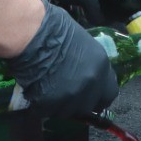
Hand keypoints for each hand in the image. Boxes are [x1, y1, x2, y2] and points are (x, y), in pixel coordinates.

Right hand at [0, 1, 118, 118]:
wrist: (32, 35)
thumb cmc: (55, 28)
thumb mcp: (84, 44)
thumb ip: (90, 64)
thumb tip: (86, 73)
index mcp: (101, 67)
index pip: (109, 94)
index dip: (97, 95)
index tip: (89, 94)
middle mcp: (90, 85)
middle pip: (87, 106)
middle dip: (77, 102)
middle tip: (64, 92)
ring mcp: (71, 97)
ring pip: (67, 111)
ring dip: (58, 104)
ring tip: (47, 89)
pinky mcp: (51, 104)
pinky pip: (46, 111)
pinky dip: (41, 105)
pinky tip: (36, 90)